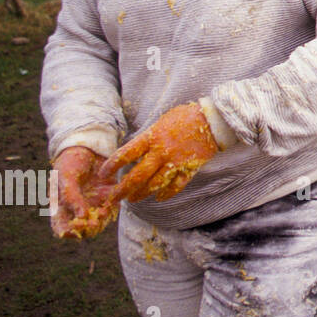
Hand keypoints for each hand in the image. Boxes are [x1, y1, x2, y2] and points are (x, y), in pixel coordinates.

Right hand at [51, 145, 117, 238]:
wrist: (89, 146)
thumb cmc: (71, 160)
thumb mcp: (66, 176)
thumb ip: (71, 196)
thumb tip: (81, 217)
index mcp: (60, 206)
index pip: (61, 227)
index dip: (67, 232)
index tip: (75, 229)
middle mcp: (77, 208)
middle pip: (82, 229)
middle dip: (87, 229)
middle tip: (92, 222)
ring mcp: (92, 203)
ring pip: (97, 223)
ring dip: (100, 222)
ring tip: (102, 212)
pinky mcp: (107, 197)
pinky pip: (110, 211)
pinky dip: (109, 212)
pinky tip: (108, 206)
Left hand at [98, 102, 217, 205]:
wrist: (213, 120)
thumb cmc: (186, 116)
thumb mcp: (162, 121)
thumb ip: (149, 137)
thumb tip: (136, 150)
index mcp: (151, 137)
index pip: (125, 155)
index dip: (112, 166)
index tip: (104, 174)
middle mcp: (161, 152)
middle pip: (137, 176)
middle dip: (123, 190)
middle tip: (114, 198)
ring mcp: (175, 162)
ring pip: (154, 184)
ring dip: (141, 194)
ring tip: (133, 199)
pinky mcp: (189, 168)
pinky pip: (175, 186)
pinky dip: (166, 194)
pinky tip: (159, 197)